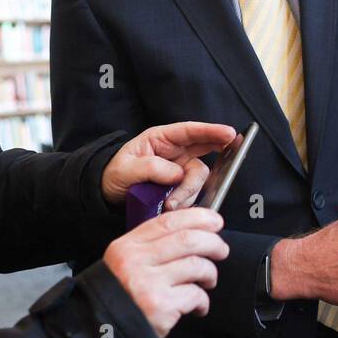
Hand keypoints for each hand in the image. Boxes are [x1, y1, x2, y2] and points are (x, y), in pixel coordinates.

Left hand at [100, 121, 236, 205]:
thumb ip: (151, 168)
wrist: (108, 196)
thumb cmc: (114, 175)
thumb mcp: (125, 169)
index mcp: (161, 139)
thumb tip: (177, 174)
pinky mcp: (181, 188)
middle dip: (206, 167)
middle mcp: (175, 153)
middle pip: (203, 154)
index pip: (190, 131)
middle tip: (196, 183)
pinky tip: (170, 206)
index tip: (229, 134)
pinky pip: (193, 194)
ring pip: (198, 180)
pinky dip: (184, 202)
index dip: (211, 131)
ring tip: (166, 204)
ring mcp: (180, 171)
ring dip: (186, 194)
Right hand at [102, 207, 228, 337]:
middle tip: (221, 251)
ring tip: (208, 281)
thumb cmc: (121, 297)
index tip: (215, 222)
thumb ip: (152, 247)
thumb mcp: (125, 263)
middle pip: (188, 240)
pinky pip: (195, 295)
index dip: (198, 218)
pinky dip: (203, 301)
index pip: (168, 221)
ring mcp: (148, 283)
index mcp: (128, 246)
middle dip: (213, 243)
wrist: (102, 331)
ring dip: (210, 273)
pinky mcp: (160, 306)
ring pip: (196, 266)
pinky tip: (198, 307)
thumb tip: (195, 232)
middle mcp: (136, 261)